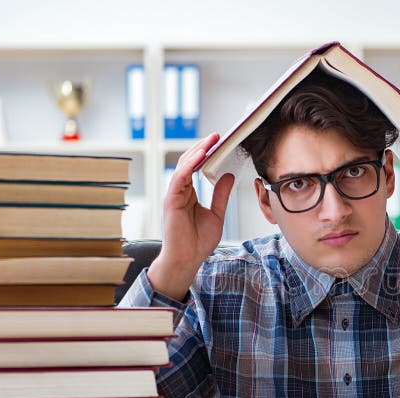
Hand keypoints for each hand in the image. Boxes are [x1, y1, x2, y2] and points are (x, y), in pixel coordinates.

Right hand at [148, 133, 234, 300]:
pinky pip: (179, 177)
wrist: (187, 260)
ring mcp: (174, 195)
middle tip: (218, 135)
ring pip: (183, 165)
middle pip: (189, 162)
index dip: (207, 153)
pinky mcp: (171, 200)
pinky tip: (201, 155)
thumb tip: (228, 176)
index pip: (196, 167)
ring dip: (197, 151)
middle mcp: (180, 191)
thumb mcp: (217, 214)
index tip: (220, 142)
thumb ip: (220, 195)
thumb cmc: (198, 242)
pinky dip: (189, 164)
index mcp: (189, 193)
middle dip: (203, 147)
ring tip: (211, 140)